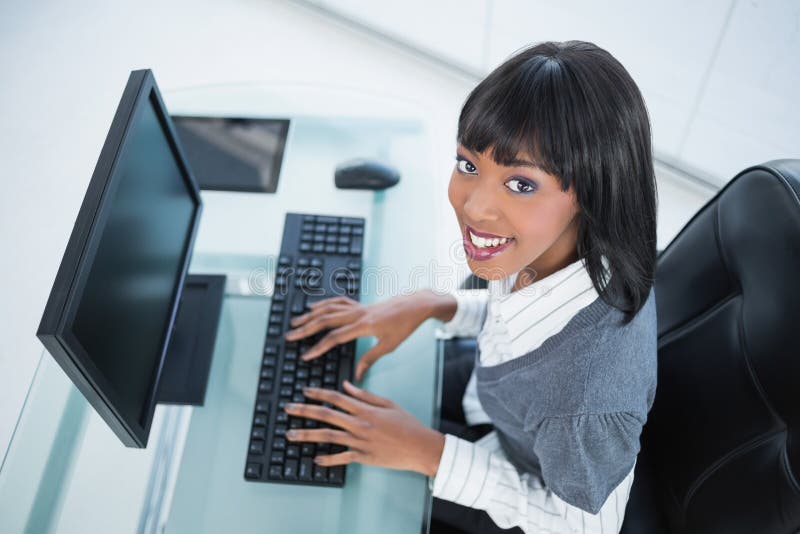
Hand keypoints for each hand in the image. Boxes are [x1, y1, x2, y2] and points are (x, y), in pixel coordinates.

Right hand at [284, 292, 435, 380]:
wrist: (416, 304)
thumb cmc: (405, 326)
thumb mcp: (389, 346)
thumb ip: (369, 359)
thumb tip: (356, 376)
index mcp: (364, 326)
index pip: (334, 338)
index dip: (318, 348)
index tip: (305, 356)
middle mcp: (357, 314)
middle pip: (325, 320)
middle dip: (305, 328)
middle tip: (289, 336)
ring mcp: (358, 306)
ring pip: (328, 309)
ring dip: (310, 315)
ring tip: (295, 322)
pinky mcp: (360, 303)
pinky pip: (337, 301)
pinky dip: (323, 303)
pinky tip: (313, 307)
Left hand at [284, 380, 444, 476]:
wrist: (421, 447)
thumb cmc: (407, 424)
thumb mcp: (388, 404)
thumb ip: (365, 395)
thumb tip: (346, 385)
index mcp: (366, 409)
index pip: (336, 397)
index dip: (318, 393)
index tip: (304, 391)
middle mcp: (360, 424)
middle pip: (326, 415)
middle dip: (304, 411)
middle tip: (288, 408)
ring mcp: (360, 442)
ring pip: (328, 436)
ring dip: (306, 435)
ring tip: (290, 435)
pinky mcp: (363, 457)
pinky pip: (341, 458)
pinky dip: (327, 459)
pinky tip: (315, 458)